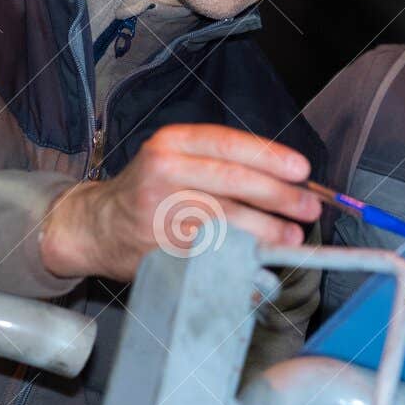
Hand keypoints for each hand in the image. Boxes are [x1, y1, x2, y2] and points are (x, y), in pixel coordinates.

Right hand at [40, 124, 318, 280]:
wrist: (96, 225)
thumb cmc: (150, 190)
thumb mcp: (178, 159)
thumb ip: (224, 164)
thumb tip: (288, 181)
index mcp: (172, 143)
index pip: (228, 144)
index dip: (270, 157)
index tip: (302, 171)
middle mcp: (163, 172)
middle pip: (232, 182)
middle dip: (278, 197)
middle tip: (308, 208)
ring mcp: (160, 213)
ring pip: (226, 221)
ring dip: (267, 232)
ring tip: (291, 238)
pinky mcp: (161, 248)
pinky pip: (210, 254)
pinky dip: (241, 260)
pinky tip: (260, 261)